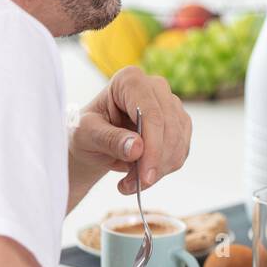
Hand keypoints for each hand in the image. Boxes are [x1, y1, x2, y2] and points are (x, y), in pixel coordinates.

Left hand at [70, 65, 192, 195]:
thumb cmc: (85, 132)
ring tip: (130, 183)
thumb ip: (110, 139)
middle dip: (154, 163)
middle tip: (131, 186)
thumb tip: (137, 148)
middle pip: (169, 129)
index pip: (152, 114)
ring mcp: (171, 104)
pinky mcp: (179, 124)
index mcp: (129, 80)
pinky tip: (142, 175)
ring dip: (158, 170)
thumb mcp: (87, 135)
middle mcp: (155, 87)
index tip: (145, 176)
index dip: (153, 148)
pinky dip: (164, 169)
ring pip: (178, 142)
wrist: (92, 140)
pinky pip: (181, 151)